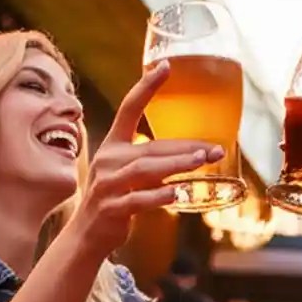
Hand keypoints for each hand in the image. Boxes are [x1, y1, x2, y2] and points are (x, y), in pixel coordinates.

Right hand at [68, 61, 223, 255]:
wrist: (87, 234)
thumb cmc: (115, 199)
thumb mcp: (127, 172)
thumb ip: (152, 160)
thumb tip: (194, 152)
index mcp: (113, 145)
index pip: (129, 108)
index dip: (147, 86)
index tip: (166, 66)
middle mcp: (109, 160)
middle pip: (151, 147)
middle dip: (185, 146)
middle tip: (215, 148)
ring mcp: (108, 185)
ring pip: (146, 170)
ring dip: (177, 164)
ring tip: (202, 161)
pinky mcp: (112, 208)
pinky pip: (138, 200)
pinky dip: (159, 196)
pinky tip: (178, 193)